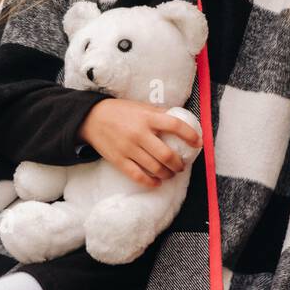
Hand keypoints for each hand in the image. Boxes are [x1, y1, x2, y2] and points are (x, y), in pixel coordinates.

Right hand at [79, 98, 200, 188]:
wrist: (91, 118)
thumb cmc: (120, 111)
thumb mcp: (141, 106)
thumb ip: (159, 114)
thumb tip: (181, 122)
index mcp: (147, 118)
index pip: (175, 125)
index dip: (190, 135)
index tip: (198, 143)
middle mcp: (139, 133)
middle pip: (166, 154)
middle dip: (179, 164)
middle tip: (182, 165)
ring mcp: (129, 148)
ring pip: (155, 167)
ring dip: (168, 174)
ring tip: (171, 173)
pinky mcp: (119, 160)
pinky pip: (138, 176)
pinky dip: (151, 182)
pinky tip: (157, 182)